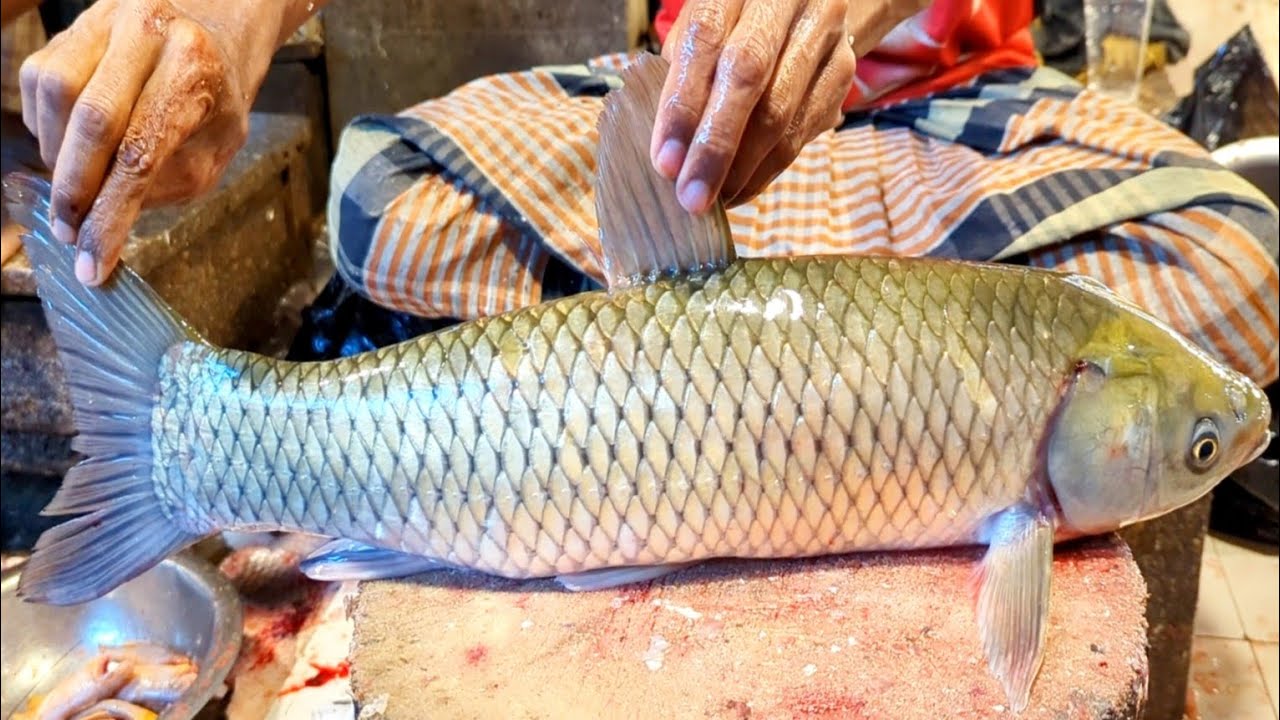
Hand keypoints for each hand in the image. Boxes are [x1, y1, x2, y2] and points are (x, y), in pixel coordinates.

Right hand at [18, 0, 319, 284]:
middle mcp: (147, 36)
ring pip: (57, 98)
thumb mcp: (219, 145)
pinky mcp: (74, 25)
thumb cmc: (218, 93)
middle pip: (91, 123)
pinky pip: (40, 82)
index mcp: (195, 70)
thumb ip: (171, 185)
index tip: (93, 263)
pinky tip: (72, 144)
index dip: (111, 216)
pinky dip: (48, 126)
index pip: (142, 154)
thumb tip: (112, 223)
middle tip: (71, 234)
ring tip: (79, 186)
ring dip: (59, 157)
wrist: (216, 22)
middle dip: (76, 192)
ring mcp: (105, 22)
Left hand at [650, 0, 856, 213]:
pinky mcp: (842, 69)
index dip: (683, 105)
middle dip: (715, 146)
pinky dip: (766, 168)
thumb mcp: (702, 26)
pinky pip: (803, 131)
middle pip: (749, 77)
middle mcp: (786, 0)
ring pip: (781, 111)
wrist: (806, 3)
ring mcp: (821, 33)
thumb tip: (665, 147)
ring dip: (742, 167)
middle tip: (692, 197)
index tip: (665, 162)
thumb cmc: (735, 22)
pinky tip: (740, 188)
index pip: (705, 41)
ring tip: (713, 200)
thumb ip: (682, 70)